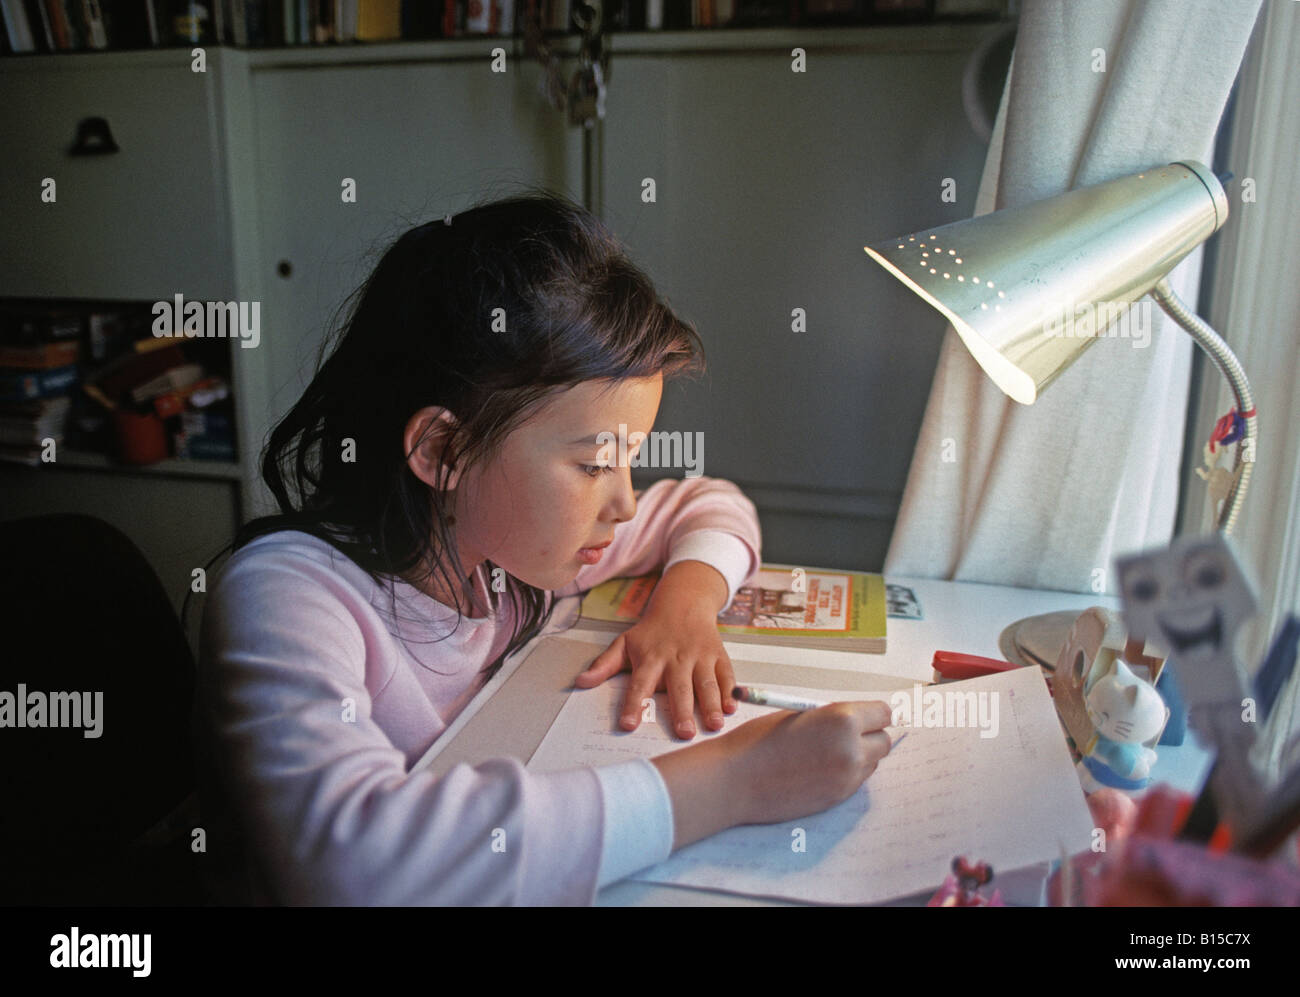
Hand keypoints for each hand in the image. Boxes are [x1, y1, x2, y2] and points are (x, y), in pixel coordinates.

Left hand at [574, 560, 734, 738]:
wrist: (683, 603)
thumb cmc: (651, 632)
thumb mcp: (624, 644)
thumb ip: (603, 665)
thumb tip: (580, 682)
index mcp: (650, 658)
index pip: (639, 684)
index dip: (633, 704)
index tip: (628, 725)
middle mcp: (676, 658)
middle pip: (678, 686)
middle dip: (681, 710)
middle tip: (684, 733)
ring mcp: (699, 656)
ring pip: (706, 683)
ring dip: (711, 704)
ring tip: (714, 725)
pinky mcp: (718, 655)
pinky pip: (726, 674)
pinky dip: (730, 691)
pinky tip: (732, 708)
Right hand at [651, 700, 894, 847]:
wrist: (735, 779)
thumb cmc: (759, 741)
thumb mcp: (800, 715)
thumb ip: (832, 718)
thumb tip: (857, 722)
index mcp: (842, 719)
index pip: (883, 713)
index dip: (872, 713)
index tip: (864, 715)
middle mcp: (851, 749)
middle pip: (883, 741)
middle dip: (869, 735)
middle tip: (846, 734)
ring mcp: (847, 778)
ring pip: (871, 763)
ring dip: (859, 756)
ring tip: (826, 752)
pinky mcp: (838, 798)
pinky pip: (855, 781)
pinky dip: (845, 774)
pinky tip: (818, 769)